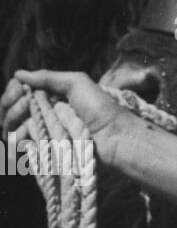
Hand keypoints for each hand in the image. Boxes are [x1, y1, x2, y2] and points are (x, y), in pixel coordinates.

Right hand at [1, 69, 134, 167]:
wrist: (114, 137)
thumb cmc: (100, 108)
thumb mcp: (76, 83)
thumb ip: (47, 77)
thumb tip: (18, 74)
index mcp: (49, 99)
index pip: (18, 94)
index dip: (13, 92)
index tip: (19, 90)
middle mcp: (43, 116)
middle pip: (11, 111)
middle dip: (10, 104)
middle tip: (24, 103)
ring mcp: (44, 135)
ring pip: (11, 129)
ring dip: (11, 120)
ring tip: (27, 118)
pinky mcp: (46, 152)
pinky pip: (21, 147)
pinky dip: (17, 139)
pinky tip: (23, 135)